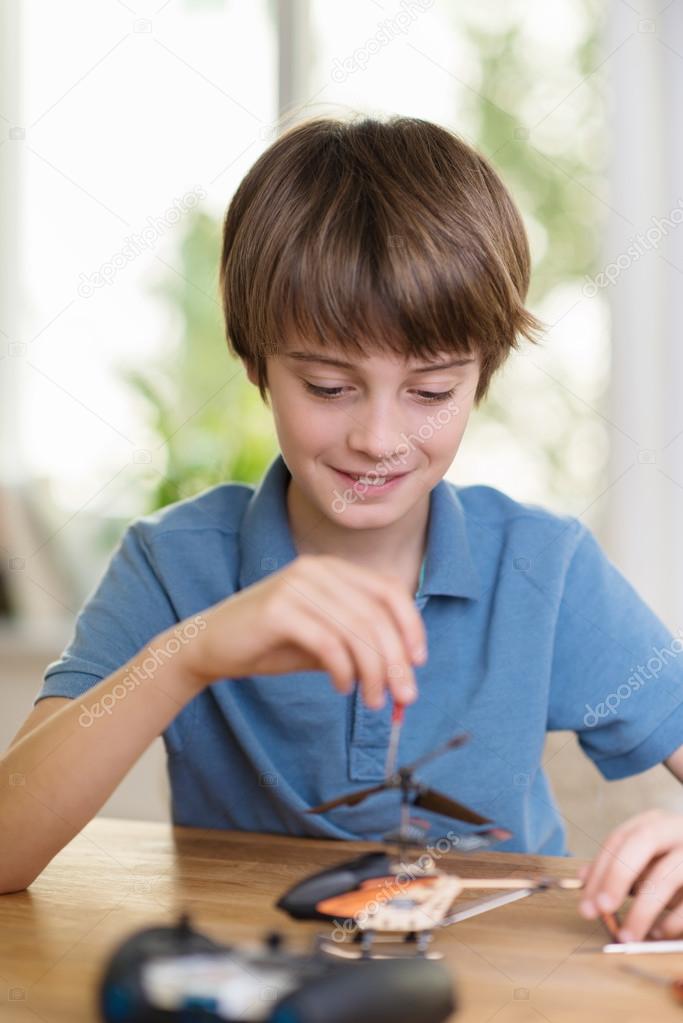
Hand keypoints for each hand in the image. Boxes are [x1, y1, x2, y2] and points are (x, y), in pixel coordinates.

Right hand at [181, 554, 427, 708]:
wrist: (209, 645)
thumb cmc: (270, 643)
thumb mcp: (324, 640)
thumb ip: (359, 646)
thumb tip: (405, 672)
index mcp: (332, 569)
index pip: (390, 590)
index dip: (411, 626)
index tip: (419, 661)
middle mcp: (317, 570)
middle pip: (377, 615)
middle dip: (396, 660)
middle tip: (404, 696)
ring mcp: (296, 585)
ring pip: (356, 630)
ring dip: (374, 672)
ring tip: (373, 701)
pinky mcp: (278, 609)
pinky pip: (328, 643)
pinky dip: (344, 671)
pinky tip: (343, 688)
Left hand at [578, 809, 682, 940]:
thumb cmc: (675, 864)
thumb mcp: (647, 861)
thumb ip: (617, 866)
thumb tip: (582, 880)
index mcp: (654, 823)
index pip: (618, 840)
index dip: (599, 871)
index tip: (587, 904)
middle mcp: (676, 830)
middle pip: (641, 843)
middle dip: (617, 877)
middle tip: (601, 909)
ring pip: (665, 877)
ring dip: (642, 911)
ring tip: (627, 936)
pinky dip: (670, 922)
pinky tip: (658, 933)